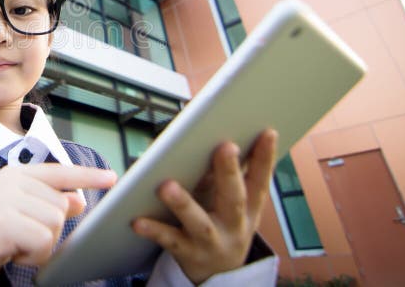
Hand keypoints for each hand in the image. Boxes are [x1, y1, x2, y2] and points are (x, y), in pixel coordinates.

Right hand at [0, 163, 116, 284]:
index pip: (59, 172)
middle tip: (20, 237)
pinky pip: (42, 242)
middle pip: (61, 206)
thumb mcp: (19, 212)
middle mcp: (11, 181)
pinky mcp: (4, 222)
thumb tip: (78, 201)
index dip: (87, 175)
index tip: (111, 177)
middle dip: (48, 231)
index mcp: (16, 174)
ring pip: (54, 224)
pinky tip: (12, 253)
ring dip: (40, 245)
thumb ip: (47, 202)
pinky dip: (32, 255)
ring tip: (14, 244)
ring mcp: (6, 199)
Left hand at [132, 129, 277, 283]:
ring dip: (183, 203)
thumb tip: (218, 136)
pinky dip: (154, 230)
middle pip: (233, 199)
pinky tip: (137, 220)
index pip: (260, 180)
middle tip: (225, 147)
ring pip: (199, 222)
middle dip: (229, 172)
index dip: (266, 157)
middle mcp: (235, 225)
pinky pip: (169, 240)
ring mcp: (211, 241)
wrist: (218, 273)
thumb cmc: (224, 224)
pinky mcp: (188, 253)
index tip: (267, 132)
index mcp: (250, 208)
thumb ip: (228, 174)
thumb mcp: (237, 204)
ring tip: (166, 186)